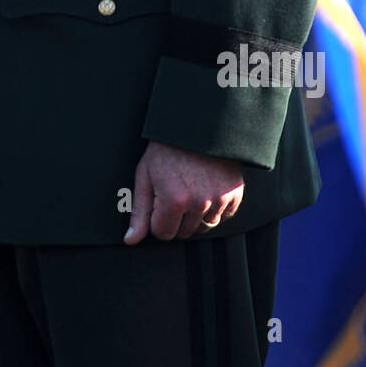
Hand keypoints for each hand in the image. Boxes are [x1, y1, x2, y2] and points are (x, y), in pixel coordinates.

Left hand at [123, 141, 243, 244]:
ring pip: (204, 227)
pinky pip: (223, 216)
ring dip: (196, 215)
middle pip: (184, 233)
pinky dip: (215, 208)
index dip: (157, 218)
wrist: (197, 126)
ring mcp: (219, 199)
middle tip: (175, 190)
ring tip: (191, 188)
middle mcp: (199, 203)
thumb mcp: (145, 176)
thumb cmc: (166, 150)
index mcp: (174, 200)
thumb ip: (139, 212)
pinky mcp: (235, 194)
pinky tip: (207, 187)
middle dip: (176, 218)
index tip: (159, 200)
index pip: (163, 234)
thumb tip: (130, 240)